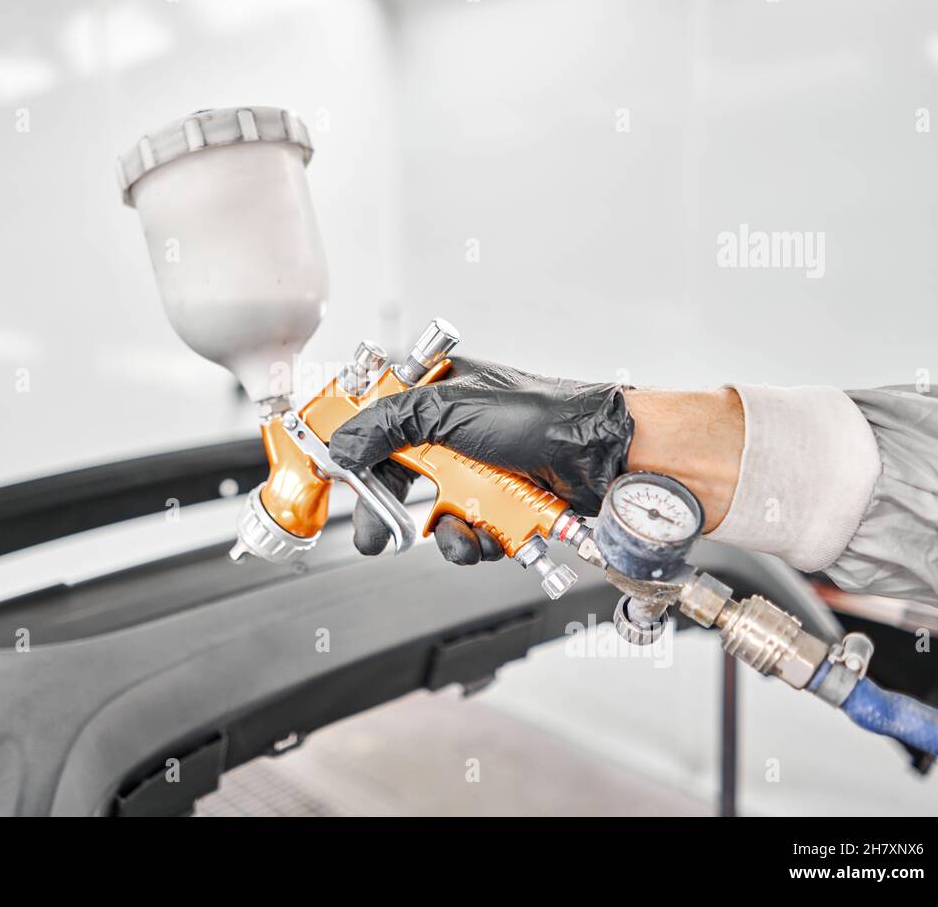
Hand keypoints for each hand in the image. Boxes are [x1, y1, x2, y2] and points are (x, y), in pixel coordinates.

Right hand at [329, 358, 634, 562]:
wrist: (603, 456)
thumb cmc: (542, 415)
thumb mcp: (451, 410)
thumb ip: (390, 425)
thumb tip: (345, 443)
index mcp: (437, 396)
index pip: (378, 421)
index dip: (355, 450)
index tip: (334, 474)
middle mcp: (454, 433)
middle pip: (398, 476)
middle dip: (386, 510)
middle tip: (373, 534)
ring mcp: (477, 470)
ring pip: (434, 512)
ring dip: (444, 532)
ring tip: (459, 534)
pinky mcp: (499, 502)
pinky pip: (469, 532)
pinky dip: (476, 540)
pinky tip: (489, 535)